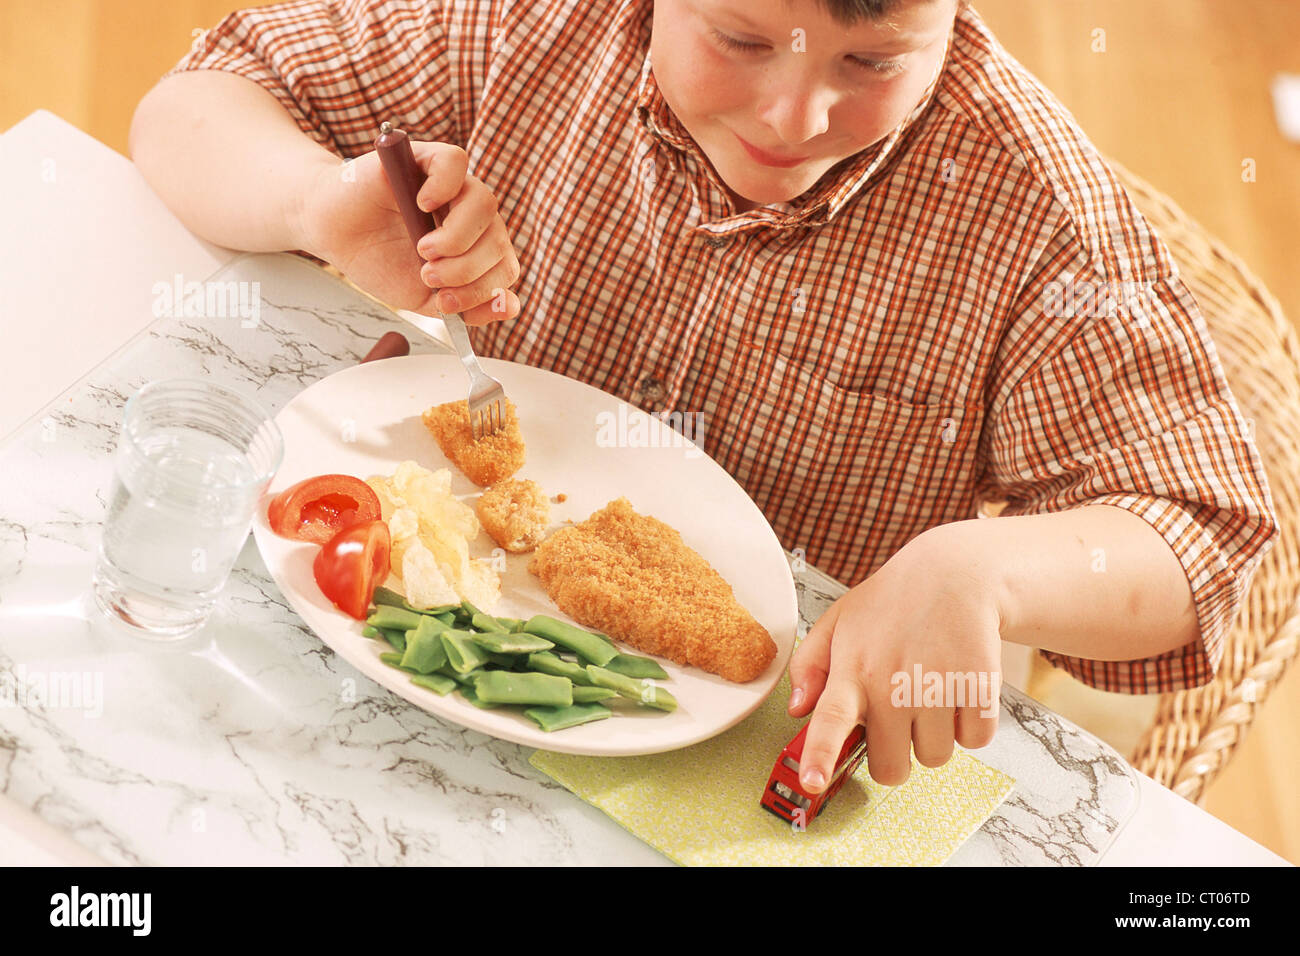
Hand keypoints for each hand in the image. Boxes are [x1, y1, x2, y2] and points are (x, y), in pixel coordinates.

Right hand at [295, 142, 521, 325]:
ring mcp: (453, 185)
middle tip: (428, 276)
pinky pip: (456, 162)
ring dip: (457, 238)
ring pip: (484, 204)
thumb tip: (511, 307)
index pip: (505, 268)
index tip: (444, 304)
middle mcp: (472, 215)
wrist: (334, 234)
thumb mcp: (425, 298)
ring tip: (424, 250)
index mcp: (478, 247)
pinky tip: (422, 205)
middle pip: (499, 240)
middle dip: (466, 271)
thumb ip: (466, 307)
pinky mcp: (427, 157)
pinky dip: (444, 186)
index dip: (483, 291)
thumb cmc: (379, 260)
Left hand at [787, 525, 1003, 790]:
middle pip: (891, 768)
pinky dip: (969, 723)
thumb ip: (810, 666)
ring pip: (934, 758)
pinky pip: (974, 740)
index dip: (820, 755)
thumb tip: (798, 709)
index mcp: (853, 670)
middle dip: (894, 755)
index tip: (811, 783)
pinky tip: (957, 686)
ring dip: (933, 736)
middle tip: (898, 717)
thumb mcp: (839, 622)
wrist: (955, 575)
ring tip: (929, 690)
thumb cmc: (892, 603)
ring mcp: (936, 690)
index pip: (831, 719)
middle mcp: (892, 685)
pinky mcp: (977, 689)